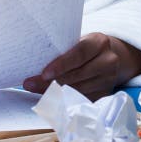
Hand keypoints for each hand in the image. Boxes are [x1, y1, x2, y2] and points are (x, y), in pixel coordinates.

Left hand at [22, 32, 140, 100]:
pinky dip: (65, 100)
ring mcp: (109, 79)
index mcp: (99, 42)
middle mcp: (108, 60)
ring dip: (55, 92)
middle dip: (51, 81)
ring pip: (79, 89)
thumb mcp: (78, 41)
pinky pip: (83, 99)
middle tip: (30, 84)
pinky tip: (51, 99)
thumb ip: (63, 50)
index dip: (61, 65)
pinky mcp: (106, 93)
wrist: (110, 55)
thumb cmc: (84, 47)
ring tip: (36, 91)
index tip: (43, 74)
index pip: (79, 54)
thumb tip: (34, 63)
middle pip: (77, 74)